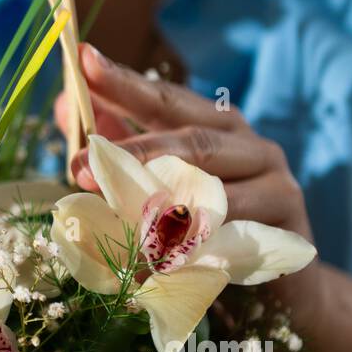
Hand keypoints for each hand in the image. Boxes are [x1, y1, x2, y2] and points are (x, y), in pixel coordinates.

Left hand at [56, 44, 324, 310]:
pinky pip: (235, 231)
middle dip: (130, 152)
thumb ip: (116, 146)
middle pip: (189, 138)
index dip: (124, 81)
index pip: (164, 99)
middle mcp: (247, 144)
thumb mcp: (158, 188)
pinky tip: (158, 260)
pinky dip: (193, 245)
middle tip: (76, 167)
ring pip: (211, 187)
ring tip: (112, 218)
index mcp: (214, 126)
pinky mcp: (288, 222)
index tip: (84, 59)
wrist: (280, 293)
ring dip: (159, 206)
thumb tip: (63, 106)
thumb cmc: (211, 234)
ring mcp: (274, 179)